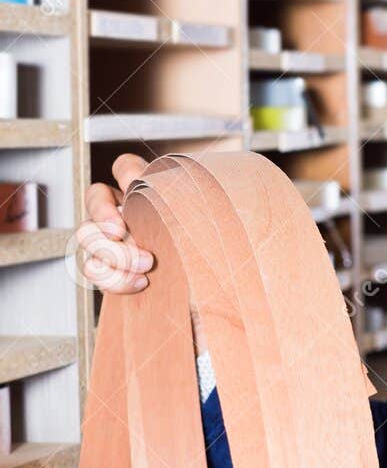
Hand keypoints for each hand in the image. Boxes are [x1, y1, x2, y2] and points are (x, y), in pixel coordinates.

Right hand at [78, 152, 205, 348]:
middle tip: (122, 231)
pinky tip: (139, 283)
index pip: (124, 167)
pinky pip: (94, 270)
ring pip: (87, 234)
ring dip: (109, 250)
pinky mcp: (106, 269)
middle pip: (95, 197)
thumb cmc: (205, 259)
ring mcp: (108, 240)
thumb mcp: (207, 232)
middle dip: (104, 214)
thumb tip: (219, 198)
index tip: (135, 185)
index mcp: (143, 193)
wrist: (201, 301)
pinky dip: (113, 278)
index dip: (126, 172)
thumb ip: (200, 212)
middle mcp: (120, 212)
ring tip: (144, 265)